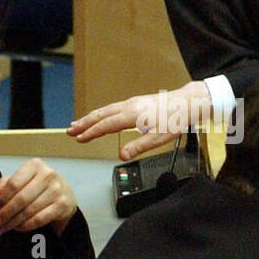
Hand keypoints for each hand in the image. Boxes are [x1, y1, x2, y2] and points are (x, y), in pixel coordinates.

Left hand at [0, 158, 77, 235]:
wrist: (65, 194)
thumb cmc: (40, 186)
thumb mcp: (24, 179)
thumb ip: (7, 183)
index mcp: (35, 165)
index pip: (13, 184)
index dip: (2, 199)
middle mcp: (48, 175)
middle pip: (21, 199)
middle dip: (6, 213)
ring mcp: (57, 190)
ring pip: (29, 210)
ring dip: (14, 222)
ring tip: (5, 227)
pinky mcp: (62, 205)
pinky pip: (39, 219)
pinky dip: (26, 225)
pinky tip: (19, 227)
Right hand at [68, 81, 211, 160]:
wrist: (188, 102)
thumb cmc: (175, 120)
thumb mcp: (159, 138)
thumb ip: (139, 146)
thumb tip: (122, 156)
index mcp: (132, 115)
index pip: (106, 125)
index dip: (91, 133)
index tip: (79, 139)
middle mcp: (129, 106)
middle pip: (101, 115)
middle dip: (84, 123)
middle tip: (70, 131)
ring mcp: (132, 103)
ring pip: (106, 110)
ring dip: (90, 117)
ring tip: (78, 124)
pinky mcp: (136, 103)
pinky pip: (112, 107)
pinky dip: (101, 113)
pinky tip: (100, 117)